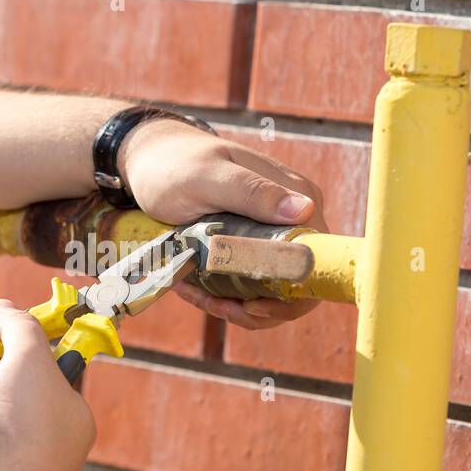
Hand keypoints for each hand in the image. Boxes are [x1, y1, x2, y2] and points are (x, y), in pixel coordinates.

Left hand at [119, 119, 327, 328]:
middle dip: (260, 308)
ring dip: (239, 306)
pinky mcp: (254, 250)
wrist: (152, 162)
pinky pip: (252, 286)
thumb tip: (305, 210)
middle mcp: (296, 220)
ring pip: (275, 292)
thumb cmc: (176, 165)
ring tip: (198, 295)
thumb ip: (252, 192)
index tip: (251, 305)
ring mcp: (275, 237)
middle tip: (216, 305)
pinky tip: (194, 288)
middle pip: (298, 284)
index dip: (292, 293)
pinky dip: (226, 298)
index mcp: (300, 198)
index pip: (319, 260)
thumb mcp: (207, 178)